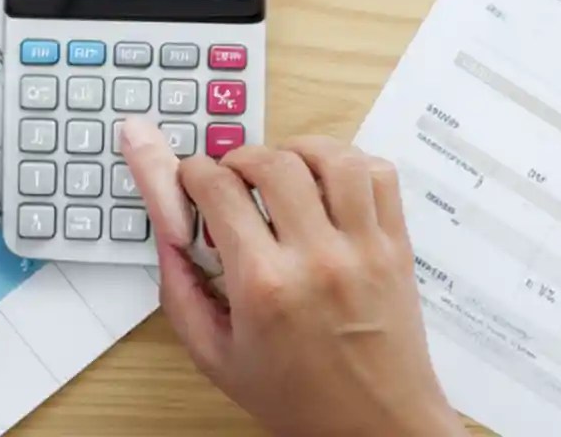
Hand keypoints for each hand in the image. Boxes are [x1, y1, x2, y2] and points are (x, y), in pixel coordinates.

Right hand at [121, 118, 465, 436]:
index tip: (192, 179)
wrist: (376, 428)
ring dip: (298, 150)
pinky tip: (328, 182)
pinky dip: (350, 162)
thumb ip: (180, 291)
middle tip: (231, 178)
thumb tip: (164, 231)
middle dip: (239, 157)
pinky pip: (379, 174)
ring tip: (282, 171)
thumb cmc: (299, 400)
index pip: (217, 188)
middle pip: (272, 162)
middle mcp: (316, 258)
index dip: (193, 172)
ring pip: (332, 157)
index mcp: (264, 286)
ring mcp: (363, 248)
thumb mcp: (216, 357)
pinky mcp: (396, 246)